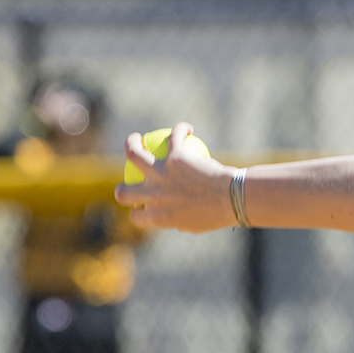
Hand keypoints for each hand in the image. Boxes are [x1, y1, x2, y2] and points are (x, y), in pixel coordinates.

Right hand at [113, 122, 235, 232]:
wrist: (232, 200)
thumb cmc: (220, 214)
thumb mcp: (197, 224)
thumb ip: (180, 221)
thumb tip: (175, 220)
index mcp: (158, 217)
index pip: (137, 217)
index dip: (136, 212)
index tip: (142, 206)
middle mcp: (154, 196)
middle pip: (124, 191)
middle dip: (121, 187)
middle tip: (131, 180)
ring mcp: (161, 175)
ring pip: (133, 153)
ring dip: (131, 142)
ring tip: (137, 138)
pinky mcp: (174, 158)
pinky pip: (174, 137)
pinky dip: (180, 129)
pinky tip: (187, 128)